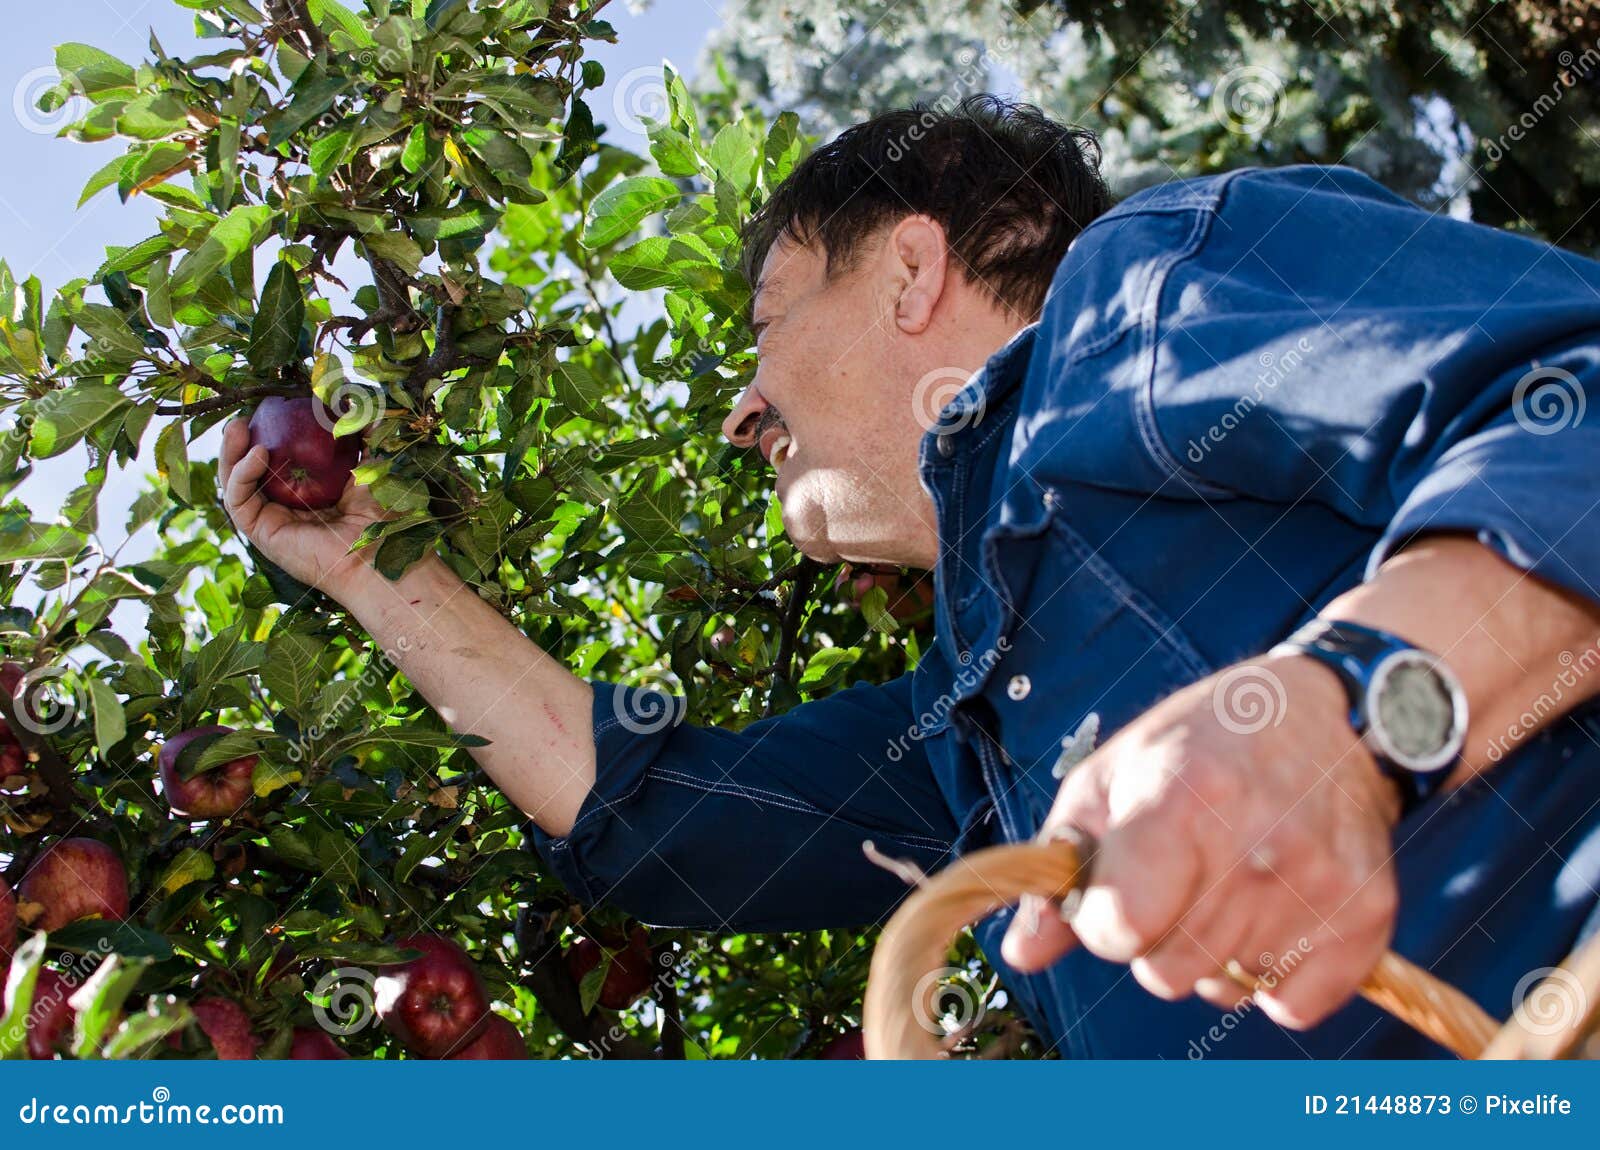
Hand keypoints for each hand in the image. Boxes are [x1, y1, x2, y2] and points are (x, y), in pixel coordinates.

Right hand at [218, 418, 390, 601]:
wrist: (380, 554)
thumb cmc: (383, 514)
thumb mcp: (374, 462)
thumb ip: (364, 431)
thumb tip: (354, 396)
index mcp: (308, 491)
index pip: (277, 458)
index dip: (267, 433)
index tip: (269, 408)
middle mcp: (286, 506)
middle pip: (248, 469)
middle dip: (239, 441)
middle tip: (244, 415)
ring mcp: (271, 520)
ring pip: (235, 483)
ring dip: (230, 453)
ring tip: (237, 427)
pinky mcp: (262, 533)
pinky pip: (239, 500)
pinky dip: (242, 475)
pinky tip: (258, 453)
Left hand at [1001, 654, 1402, 1029]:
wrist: (1327, 715)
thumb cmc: (1200, 745)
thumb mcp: (1111, 780)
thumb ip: (1061, 868)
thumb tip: (1020, 953)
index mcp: (1179, 801)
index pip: (1121, 926)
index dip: (1103, 923)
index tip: (1113, 896)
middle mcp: (1255, 845)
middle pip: (1165, 971)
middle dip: (1155, 938)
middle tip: (1178, 878)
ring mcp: (1318, 884)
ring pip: (1224, 991)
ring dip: (1214, 955)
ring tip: (1228, 883)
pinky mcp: (1367, 916)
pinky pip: (1291, 1007)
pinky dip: (1274, 978)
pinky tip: (1273, 914)